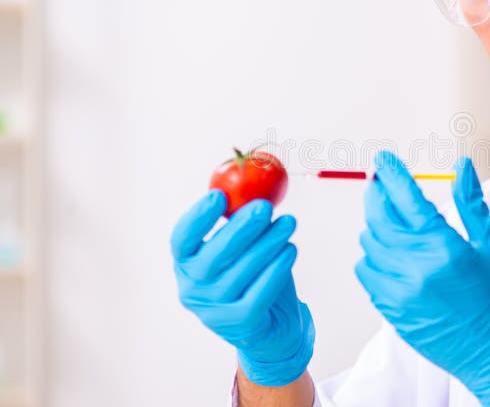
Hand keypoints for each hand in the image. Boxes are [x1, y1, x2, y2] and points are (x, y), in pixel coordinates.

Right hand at [170, 190, 314, 385]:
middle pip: (213, 256)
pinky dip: (276, 269)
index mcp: (186, 264)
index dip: (198, 218)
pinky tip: (290, 250)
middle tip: (265, 207)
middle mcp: (193, 289)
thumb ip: (240, 218)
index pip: (182, 240)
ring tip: (288, 223)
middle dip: (241, 228)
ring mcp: (214, 311)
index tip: (219, 196)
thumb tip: (253, 183)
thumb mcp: (242, 245)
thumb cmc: (253, 274)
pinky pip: (259, 293)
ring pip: (241, 273)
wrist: (271, 323)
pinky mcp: (241, 324)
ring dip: (268, 244)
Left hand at [356, 152, 489, 406]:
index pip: (406, 199)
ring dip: (376, 226)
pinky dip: (372, 257)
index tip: (383, 161)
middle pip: (379, 218)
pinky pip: (367, 273)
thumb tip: (460, 166)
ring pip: (369, 244)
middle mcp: (416, 269)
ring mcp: (400, 293)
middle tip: (380, 184)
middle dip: (377, 195)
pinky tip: (388, 253)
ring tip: (390, 220)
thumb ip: (470, 203)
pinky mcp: (392, 312)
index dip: (391, 175)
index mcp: (444, 248)